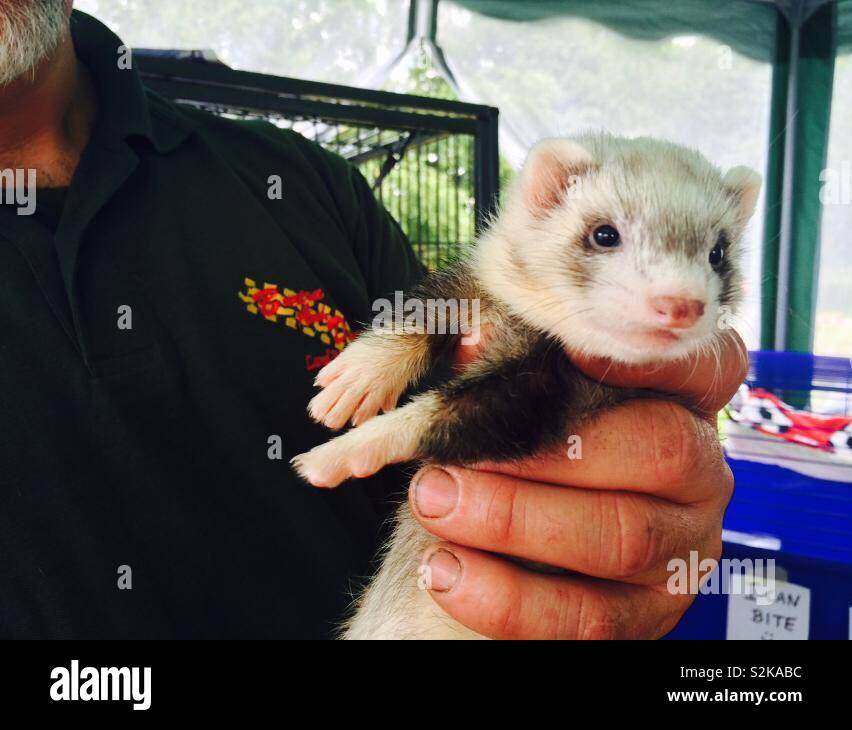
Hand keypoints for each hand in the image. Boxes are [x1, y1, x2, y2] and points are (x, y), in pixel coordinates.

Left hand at [409, 330, 747, 638]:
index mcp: (679, 402)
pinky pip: (589, 617)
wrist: (501, 553)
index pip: (707, 364)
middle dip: (547, 450)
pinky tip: (444, 570)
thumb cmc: (516, 456)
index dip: (654, 357)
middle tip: (456, 450)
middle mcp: (699, 473)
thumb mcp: (508, 400)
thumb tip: (475, 340)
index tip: (576, 349)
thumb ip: (500, 365)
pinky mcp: (648, 616)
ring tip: (434, 501)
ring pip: (622, 536)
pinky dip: (506, 596)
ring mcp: (683, 548)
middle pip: (658, 449)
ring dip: (513, 519)